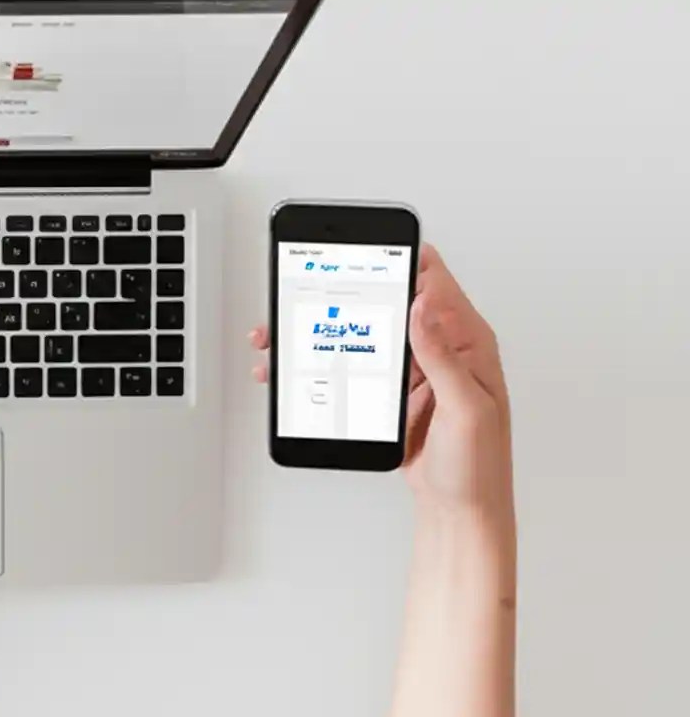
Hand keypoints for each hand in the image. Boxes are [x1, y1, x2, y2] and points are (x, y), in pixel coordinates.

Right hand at [249, 244, 512, 511]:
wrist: (461, 512)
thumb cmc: (479, 467)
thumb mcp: (467, 409)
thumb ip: (444, 356)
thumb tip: (422, 305)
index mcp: (466, 341)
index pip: (432, 280)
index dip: (399, 257)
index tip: (360, 249)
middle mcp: (438, 348)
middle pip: (384, 301)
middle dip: (340, 292)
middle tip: (302, 290)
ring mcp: (410, 371)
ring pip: (359, 332)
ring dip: (320, 330)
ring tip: (283, 332)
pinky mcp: (388, 393)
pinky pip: (350, 366)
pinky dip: (320, 363)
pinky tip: (294, 368)